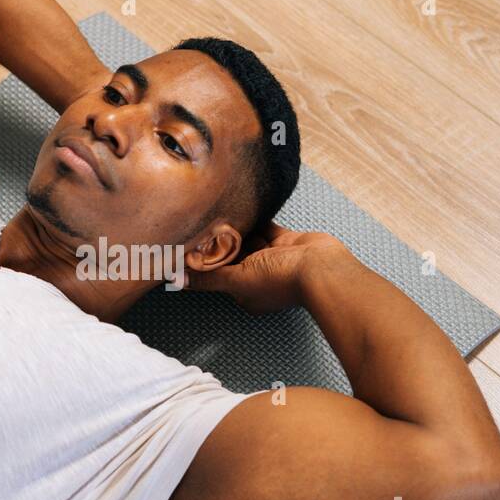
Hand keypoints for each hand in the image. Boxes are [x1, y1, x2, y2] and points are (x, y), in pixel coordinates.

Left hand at [185, 221, 352, 313]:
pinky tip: (243, 208)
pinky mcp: (286, 243)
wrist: (321, 268)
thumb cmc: (282, 280)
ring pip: (248, 241)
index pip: (218, 274)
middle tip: (201, 223)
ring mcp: (273, 259)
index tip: (191, 244)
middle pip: (232, 257)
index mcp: (245, 292)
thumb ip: (209, 276)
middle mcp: (258, 276)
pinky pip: (266, 229)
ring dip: (236, 230)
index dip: (206, 261)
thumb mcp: (238, 280)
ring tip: (217, 213)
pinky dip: (255, 220)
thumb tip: (178, 280)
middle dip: (219, 243)